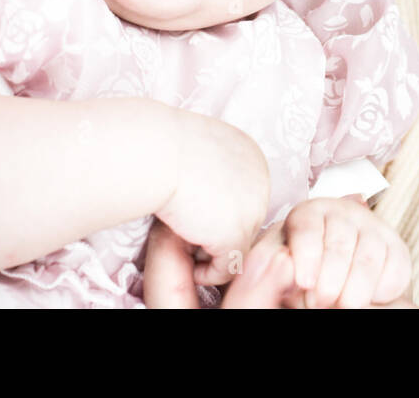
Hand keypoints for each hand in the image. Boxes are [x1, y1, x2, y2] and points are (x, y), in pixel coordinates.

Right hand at [151, 111, 269, 288]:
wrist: (156, 153)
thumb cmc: (164, 146)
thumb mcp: (201, 148)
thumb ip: (213, 169)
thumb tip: (209, 190)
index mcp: (253, 159)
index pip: (243, 198)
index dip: (217, 211)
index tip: (190, 213)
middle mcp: (262, 183)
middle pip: (243, 222)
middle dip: (216, 232)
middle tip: (185, 233)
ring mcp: (253, 210)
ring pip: (238, 247)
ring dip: (211, 252)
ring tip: (183, 244)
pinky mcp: (237, 235)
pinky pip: (227, 269)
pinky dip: (207, 273)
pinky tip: (188, 265)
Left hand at [283, 195, 411, 308]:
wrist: (332, 281)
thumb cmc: (298, 271)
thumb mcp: (276, 262)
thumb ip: (269, 261)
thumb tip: (281, 260)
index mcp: (309, 212)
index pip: (308, 228)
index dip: (306, 255)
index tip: (303, 283)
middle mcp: (344, 212)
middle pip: (339, 245)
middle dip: (328, 282)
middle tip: (317, 303)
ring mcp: (373, 228)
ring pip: (368, 259)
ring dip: (353, 291)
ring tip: (340, 306)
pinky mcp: (397, 249)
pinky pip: (394, 271)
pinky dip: (379, 291)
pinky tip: (362, 298)